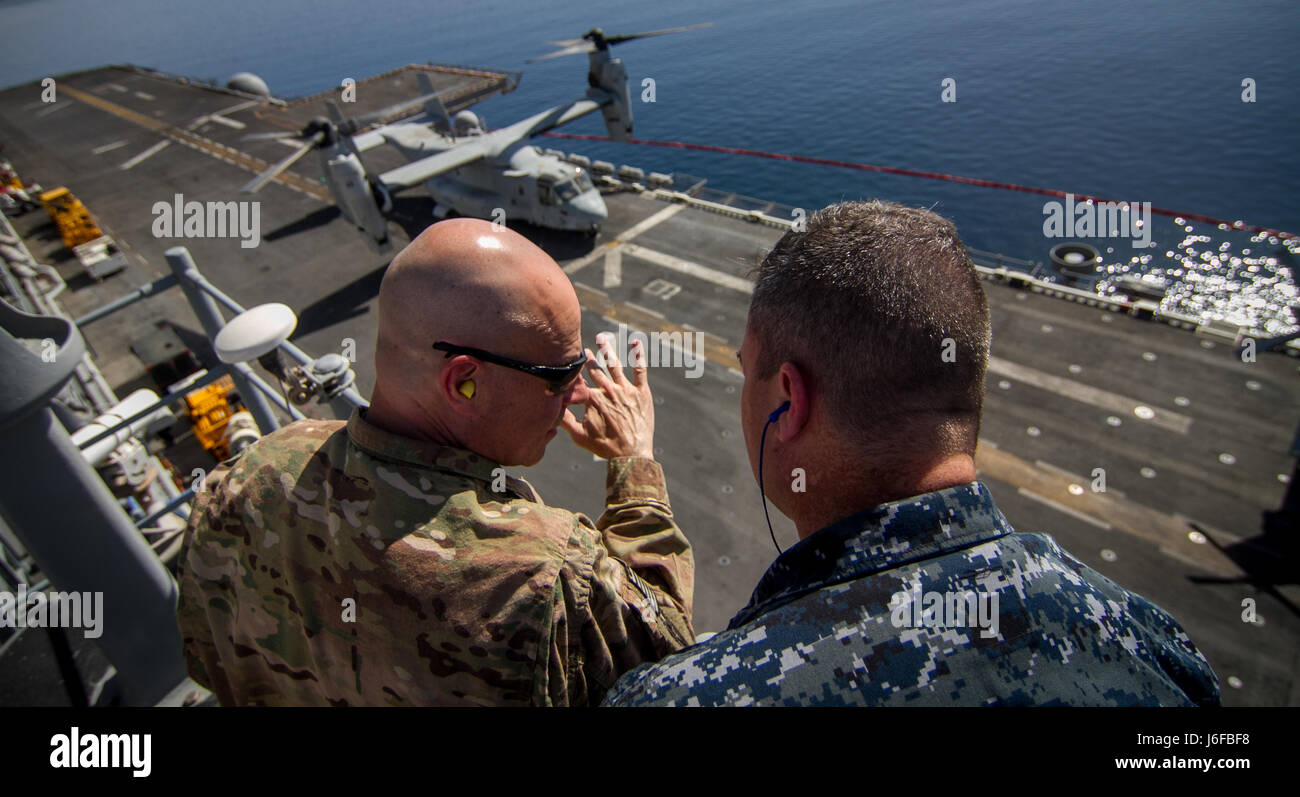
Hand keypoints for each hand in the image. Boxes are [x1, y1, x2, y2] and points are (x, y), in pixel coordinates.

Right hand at [561, 333, 654, 459]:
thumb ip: (564, 420)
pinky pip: (640, 370)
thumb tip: (550, 411)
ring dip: (606, 350)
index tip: (566, 364)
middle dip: (587, 359)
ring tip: (600, 338)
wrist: (631, 455)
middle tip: (582, 348)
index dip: (572, 374)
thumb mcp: (579, 436)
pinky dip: (638, 355)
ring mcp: (625, 390)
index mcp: (592, 399)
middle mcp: (608, 391)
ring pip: (614, 365)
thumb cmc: (604, 447)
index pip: (579, 381)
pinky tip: (635, 342)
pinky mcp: (641, 392)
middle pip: (595, 370)